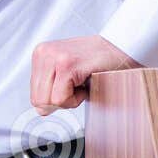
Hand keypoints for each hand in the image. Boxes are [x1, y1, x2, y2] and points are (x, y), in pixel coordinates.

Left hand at [29, 34, 143, 113]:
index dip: (55, 99)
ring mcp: (53, 58)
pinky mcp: (66, 65)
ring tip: (81, 83)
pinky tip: (85, 83)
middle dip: (60, 102)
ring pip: (48, 102)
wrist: (122, 48)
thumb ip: (50, 86)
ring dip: (68, 100)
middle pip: (38, 100)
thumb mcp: (66, 70)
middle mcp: (43, 54)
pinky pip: (61, 99)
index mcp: (41, 54)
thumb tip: (41, 110)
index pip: (34, 95)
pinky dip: (76, 99)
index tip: (71, 87)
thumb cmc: (99, 61)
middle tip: (78, 87)